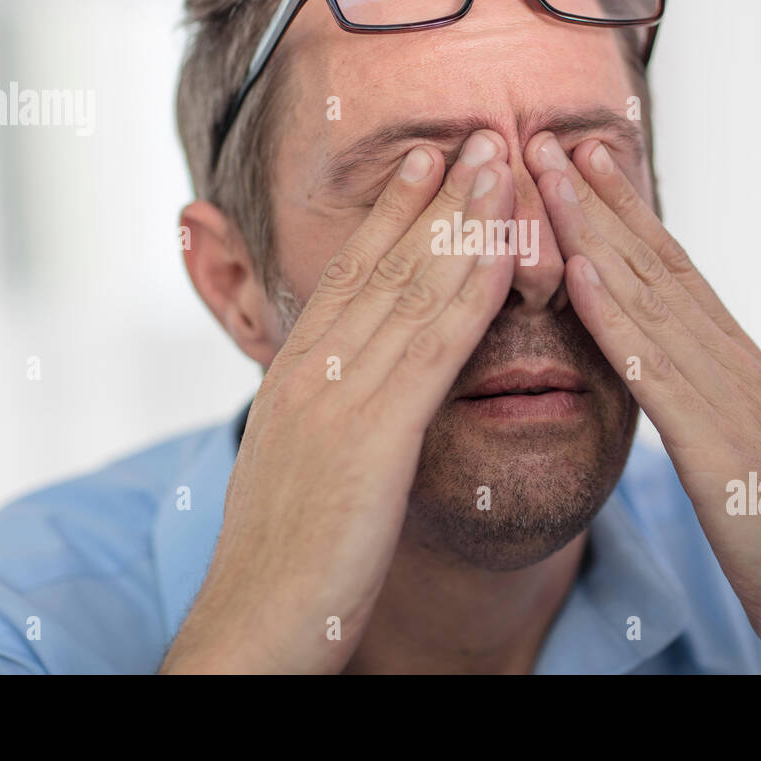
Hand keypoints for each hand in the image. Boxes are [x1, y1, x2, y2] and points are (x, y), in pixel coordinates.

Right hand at [161, 130, 515, 672]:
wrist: (254, 625)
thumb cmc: (280, 562)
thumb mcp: (297, 467)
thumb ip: (324, 417)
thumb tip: (347, 395)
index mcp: (294, 377)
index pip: (349, 275)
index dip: (391, 214)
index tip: (425, 165)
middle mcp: (314, 371)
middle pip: (384, 263)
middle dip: (438, 194)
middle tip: (478, 135)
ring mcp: (341, 397)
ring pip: (412, 288)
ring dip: (464, 218)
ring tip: (501, 160)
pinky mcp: (374, 437)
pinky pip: (436, 347)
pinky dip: (472, 288)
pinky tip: (507, 248)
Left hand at [525, 132, 760, 649]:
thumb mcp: (731, 439)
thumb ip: (696, 391)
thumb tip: (659, 356)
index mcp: (732, 357)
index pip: (670, 266)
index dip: (624, 207)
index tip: (583, 157)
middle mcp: (732, 360)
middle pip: (656, 263)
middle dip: (597, 198)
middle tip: (546, 140)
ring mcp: (727, 397)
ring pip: (651, 300)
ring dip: (595, 233)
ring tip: (549, 179)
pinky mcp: (716, 447)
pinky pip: (656, 373)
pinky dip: (617, 319)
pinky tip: (581, 276)